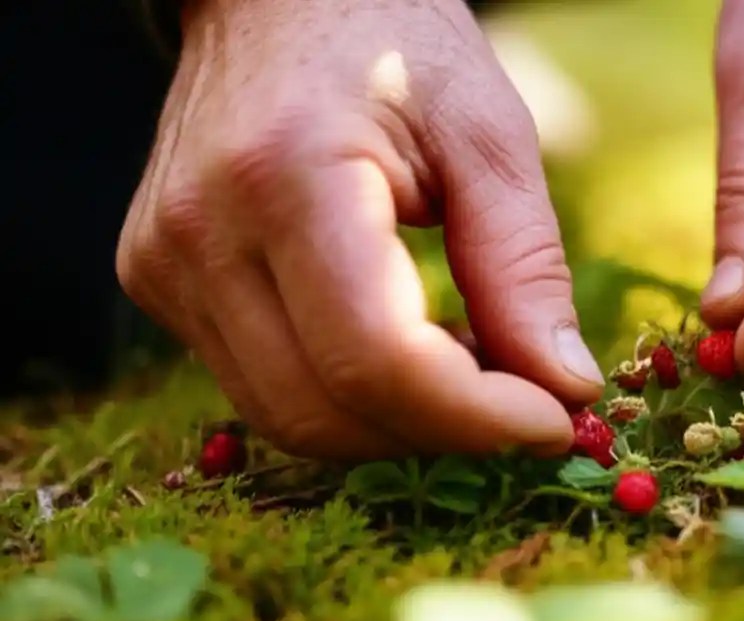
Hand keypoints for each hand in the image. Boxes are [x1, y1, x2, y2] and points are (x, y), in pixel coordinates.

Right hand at [117, 0, 604, 459]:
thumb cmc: (393, 45)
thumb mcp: (488, 134)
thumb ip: (524, 264)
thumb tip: (566, 389)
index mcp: (288, 174)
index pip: (377, 356)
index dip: (476, 416)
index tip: (557, 422)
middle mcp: (202, 232)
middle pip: (328, 409)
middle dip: (444, 433)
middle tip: (524, 404)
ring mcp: (164, 266)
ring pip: (290, 420)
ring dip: (398, 425)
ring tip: (468, 368)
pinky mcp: (158, 284)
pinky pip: (263, 389)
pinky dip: (350, 399)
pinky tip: (406, 350)